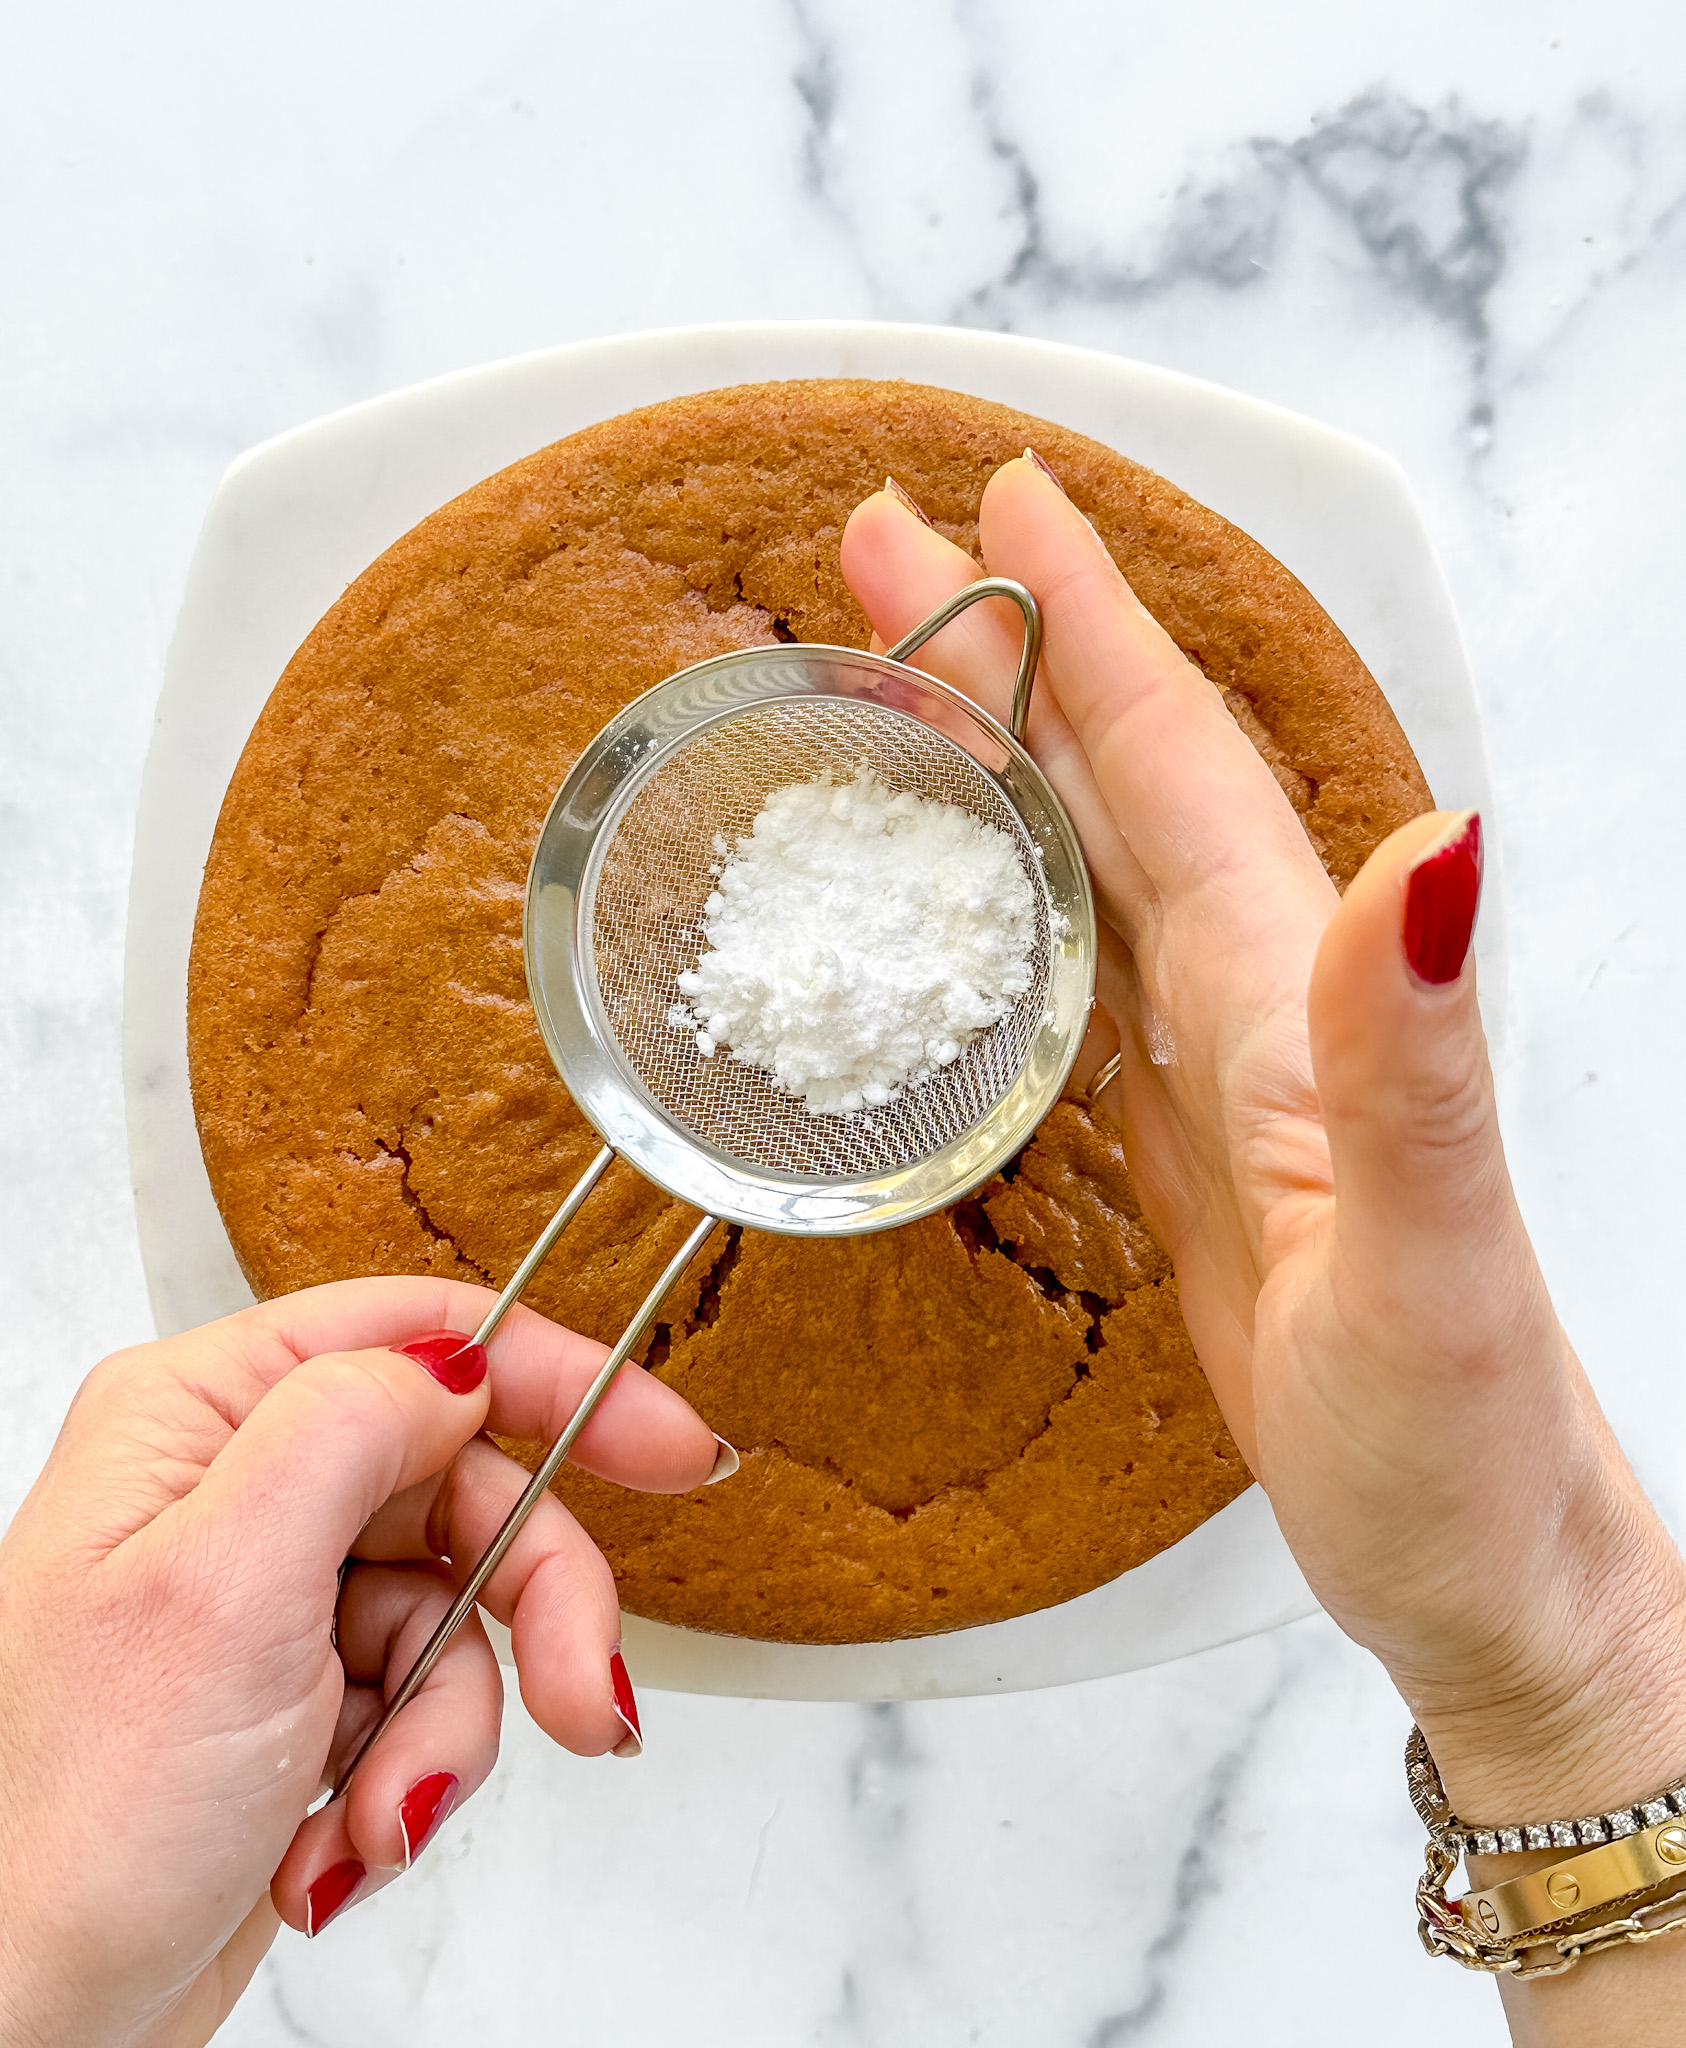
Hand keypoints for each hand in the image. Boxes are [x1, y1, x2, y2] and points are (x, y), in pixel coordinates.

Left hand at [0, 1278, 720, 2047]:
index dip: (563, 1382)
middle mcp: (242, 1487)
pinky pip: (431, 1700)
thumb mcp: (222, 1585)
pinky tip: (333, 1838)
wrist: (23, 2021)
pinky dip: (407, 1778)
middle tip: (576, 1699)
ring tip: (378, 1812)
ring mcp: (277, 1595)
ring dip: (448, 1729)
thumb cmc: (60, 1820)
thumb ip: (350, 1429)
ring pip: (465, 1612)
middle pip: (470, 1490)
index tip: (670, 1445)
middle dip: (529, 1610)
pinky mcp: (305, 1691)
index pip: (423, 1338)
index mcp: (202, 1416)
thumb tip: (459, 1365)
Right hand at [841, 460, 1685, 1835]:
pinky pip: (1083, 982)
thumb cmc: (1460, 1447)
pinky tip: (967, 899)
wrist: (1490, 1571)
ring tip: (894, 689)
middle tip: (877, 558)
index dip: (1085, 629)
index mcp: (1293, 1003)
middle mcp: (1262, 1009)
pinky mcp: (1188, 1151)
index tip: (990, 508)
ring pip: (1090, 869)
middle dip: (1003, 655)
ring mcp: (1223, 1076)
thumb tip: (1438, 841)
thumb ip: (1415, 1055)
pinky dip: (1016, 907)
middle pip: (1111, 786)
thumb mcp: (1430, 1263)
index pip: (1172, 770)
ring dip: (998, 763)